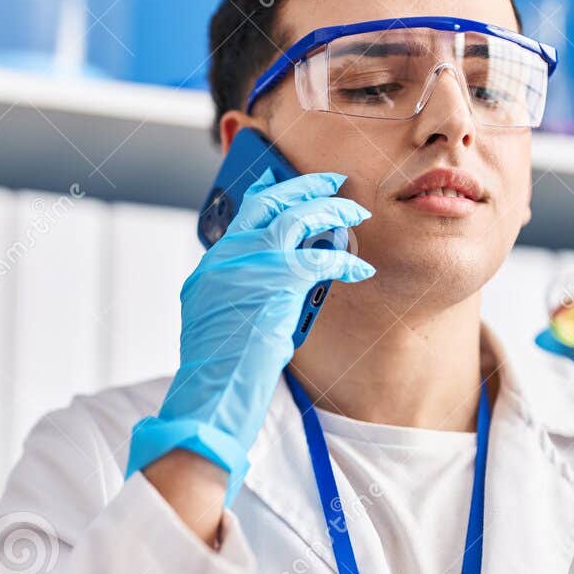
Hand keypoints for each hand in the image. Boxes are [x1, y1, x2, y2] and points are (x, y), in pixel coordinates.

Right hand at [127, 170, 374, 505]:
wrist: (211, 393)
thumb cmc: (217, 371)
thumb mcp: (215, 322)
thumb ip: (235, 295)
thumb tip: (264, 289)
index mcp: (212, 267)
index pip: (243, 215)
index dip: (268, 193)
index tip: (282, 180)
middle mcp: (228, 257)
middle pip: (270, 203)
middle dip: (305, 187)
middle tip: (333, 181)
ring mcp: (252, 265)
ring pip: (298, 218)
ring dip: (332, 211)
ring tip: (356, 213)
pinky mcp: (279, 281)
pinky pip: (323, 259)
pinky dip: (347, 261)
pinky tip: (361, 267)